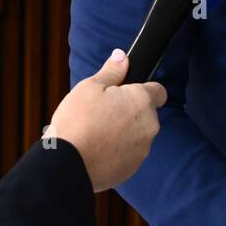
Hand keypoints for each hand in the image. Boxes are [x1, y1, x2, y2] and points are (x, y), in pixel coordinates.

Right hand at [43, 49, 167, 191]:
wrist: (67, 165)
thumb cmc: (77, 122)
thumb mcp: (89, 87)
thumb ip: (111, 72)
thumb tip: (122, 57)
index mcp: (141, 101)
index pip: (158, 91)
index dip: (144, 89)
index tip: (127, 93)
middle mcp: (149, 125)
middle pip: (145, 114)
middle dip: (129, 112)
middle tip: (103, 113)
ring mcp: (142, 149)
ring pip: (137, 135)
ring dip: (124, 133)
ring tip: (96, 134)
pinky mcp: (132, 168)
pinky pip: (129, 154)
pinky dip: (117, 152)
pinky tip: (97, 150)